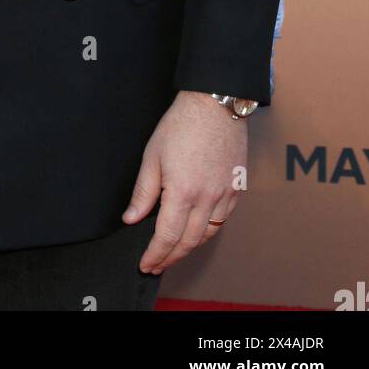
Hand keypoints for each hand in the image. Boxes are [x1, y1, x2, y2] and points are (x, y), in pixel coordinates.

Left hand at [121, 90, 246, 273]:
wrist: (215, 104)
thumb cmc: (181, 124)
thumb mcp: (152, 156)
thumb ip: (143, 192)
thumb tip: (131, 218)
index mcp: (182, 192)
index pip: (167, 236)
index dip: (155, 254)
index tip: (146, 264)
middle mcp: (207, 199)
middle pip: (189, 241)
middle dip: (171, 257)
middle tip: (157, 264)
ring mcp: (225, 195)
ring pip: (208, 234)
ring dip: (190, 247)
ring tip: (174, 252)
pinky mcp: (236, 188)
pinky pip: (223, 220)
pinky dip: (208, 231)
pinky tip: (198, 230)